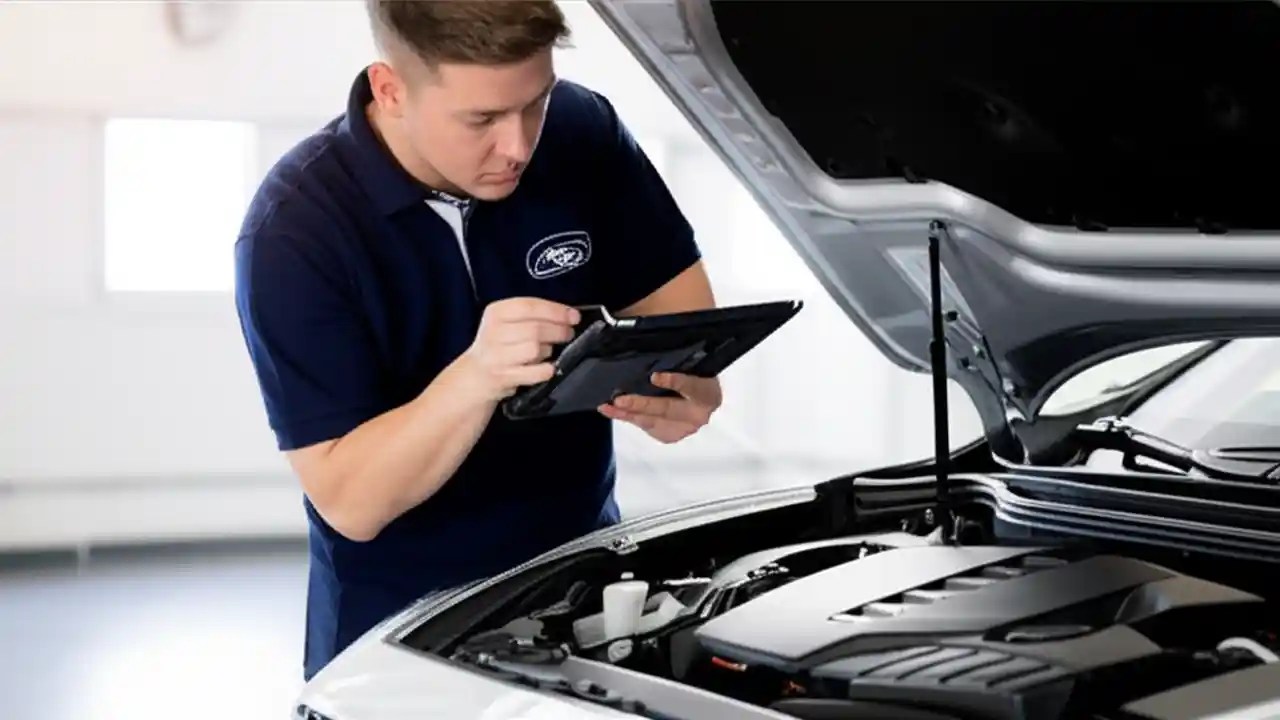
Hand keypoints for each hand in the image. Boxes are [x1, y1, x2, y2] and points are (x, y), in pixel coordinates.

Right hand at [458, 297, 579, 401]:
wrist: (476, 375)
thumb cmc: (499, 345)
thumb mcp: (507, 322)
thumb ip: (532, 315)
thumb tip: (567, 315)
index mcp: (496, 312)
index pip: (529, 306)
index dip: (556, 311)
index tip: (573, 316)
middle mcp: (494, 332)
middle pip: (535, 329)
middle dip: (558, 330)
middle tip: (568, 333)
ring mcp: (497, 356)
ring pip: (534, 349)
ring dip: (549, 350)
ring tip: (550, 350)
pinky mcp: (504, 376)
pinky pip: (535, 372)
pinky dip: (546, 369)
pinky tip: (548, 367)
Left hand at [599, 372, 721, 443]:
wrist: (698, 396)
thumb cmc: (692, 374)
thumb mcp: (690, 366)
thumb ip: (675, 364)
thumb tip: (648, 355)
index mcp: (708, 393)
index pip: (692, 387)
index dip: (674, 382)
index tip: (654, 376)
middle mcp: (698, 415)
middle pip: (667, 409)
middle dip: (642, 404)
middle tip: (620, 399)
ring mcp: (684, 428)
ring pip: (652, 422)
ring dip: (627, 414)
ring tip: (607, 406)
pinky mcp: (670, 436)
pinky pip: (645, 426)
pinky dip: (628, 417)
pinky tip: (612, 410)